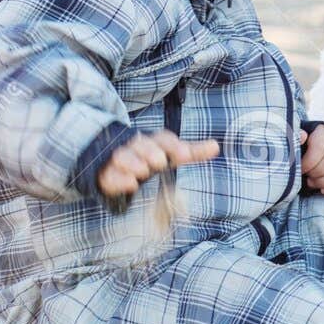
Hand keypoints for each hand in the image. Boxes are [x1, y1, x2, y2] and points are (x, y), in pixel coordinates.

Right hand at [97, 130, 218, 198]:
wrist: (114, 159)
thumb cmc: (150, 155)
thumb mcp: (171, 153)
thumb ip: (192, 151)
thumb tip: (216, 146)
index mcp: (153, 141)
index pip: (163, 139)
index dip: (174, 146)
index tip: (185, 155)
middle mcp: (135, 147)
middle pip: (142, 145)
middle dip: (150, 152)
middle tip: (160, 161)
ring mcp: (119, 159)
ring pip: (123, 156)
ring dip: (132, 162)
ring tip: (142, 171)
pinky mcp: (106, 173)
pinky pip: (110, 174)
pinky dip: (119, 179)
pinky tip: (129, 184)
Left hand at [299, 124, 323, 195]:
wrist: (305, 155)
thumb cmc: (297, 150)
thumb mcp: (292, 143)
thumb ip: (294, 139)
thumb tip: (302, 136)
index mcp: (323, 133)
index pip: (321, 147)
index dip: (310, 161)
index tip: (301, 169)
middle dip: (318, 173)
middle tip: (307, 177)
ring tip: (312, 183)